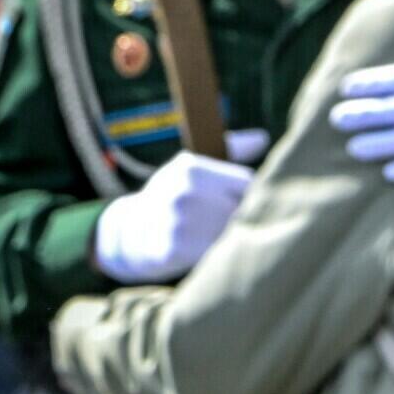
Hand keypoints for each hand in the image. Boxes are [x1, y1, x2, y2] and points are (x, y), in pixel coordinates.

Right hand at [92, 129, 269, 281]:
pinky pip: (216, 254)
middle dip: (240, 217)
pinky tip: (201, 250)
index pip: (248, 184)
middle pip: (244, 209)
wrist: (133, 231)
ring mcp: (177, 222)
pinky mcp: (174, 250)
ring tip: (210, 234)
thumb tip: (261, 138)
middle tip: (220, 221)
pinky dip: (216, 254)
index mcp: (191, 169)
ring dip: (230, 237)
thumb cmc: (176, 196)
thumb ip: (230, 150)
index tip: (232, 201)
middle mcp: (183, 193)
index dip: (246, 196)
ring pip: (232, 232)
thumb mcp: (194, 168)